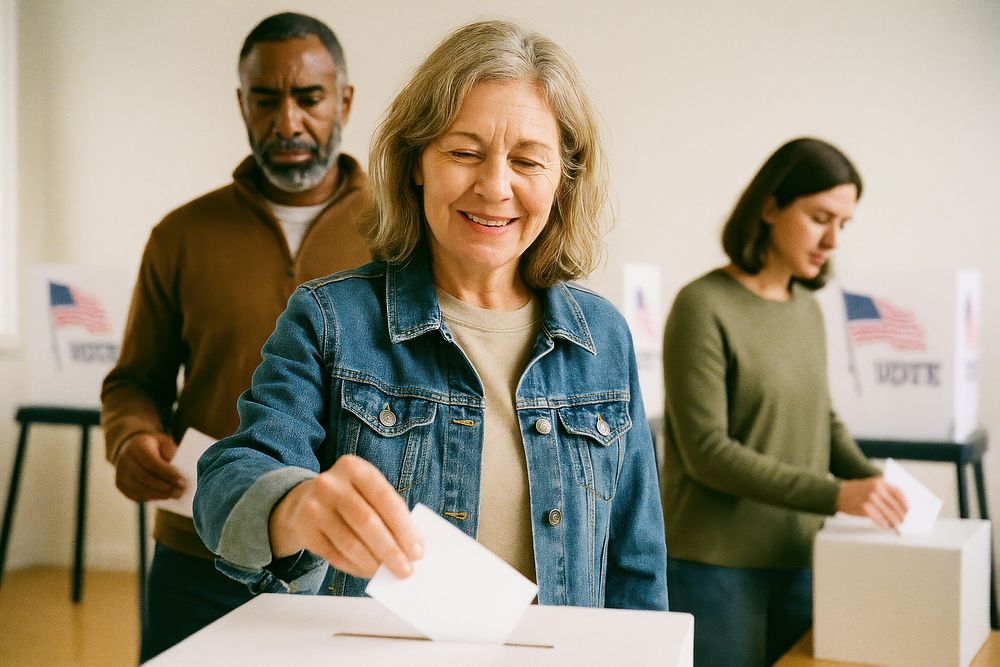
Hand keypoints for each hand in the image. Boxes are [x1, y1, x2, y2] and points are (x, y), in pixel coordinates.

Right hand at [114, 432, 184, 501]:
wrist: (131, 447)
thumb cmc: (153, 446)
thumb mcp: (164, 442)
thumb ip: (171, 453)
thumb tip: (178, 472)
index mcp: (137, 446)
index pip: (152, 463)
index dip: (168, 474)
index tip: (182, 481)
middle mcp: (125, 460)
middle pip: (145, 478)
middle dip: (165, 487)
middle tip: (180, 492)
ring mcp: (120, 473)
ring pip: (139, 489)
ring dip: (159, 495)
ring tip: (174, 495)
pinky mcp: (119, 484)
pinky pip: (134, 495)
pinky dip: (150, 498)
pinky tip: (162, 497)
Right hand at [268, 454, 422, 579]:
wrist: (302, 502)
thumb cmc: (349, 499)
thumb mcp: (366, 492)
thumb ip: (388, 512)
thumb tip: (411, 547)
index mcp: (354, 468)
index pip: (385, 498)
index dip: (404, 527)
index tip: (419, 551)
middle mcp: (331, 484)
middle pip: (368, 522)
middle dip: (392, 551)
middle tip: (407, 570)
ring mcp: (314, 506)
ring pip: (351, 543)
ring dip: (374, 563)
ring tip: (388, 572)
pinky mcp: (305, 530)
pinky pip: (336, 555)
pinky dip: (356, 567)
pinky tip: (368, 571)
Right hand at [836, 476, 908, 529]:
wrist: (837, 494)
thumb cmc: (856, 491)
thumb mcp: (870, 485)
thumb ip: (884, 492)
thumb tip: (898, 508)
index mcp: (879, 481)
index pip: (898, 492)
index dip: (905, 503)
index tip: (908, 510)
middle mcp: (876, 489)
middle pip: (894, 504)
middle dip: (900, 515)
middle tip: (903, 521)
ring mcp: (870, 498)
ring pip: (888, 513)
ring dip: (893, 521)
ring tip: (896, 525)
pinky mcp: (864, 507)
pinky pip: (878, 518)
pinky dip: (883, 523)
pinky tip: (885, 525)